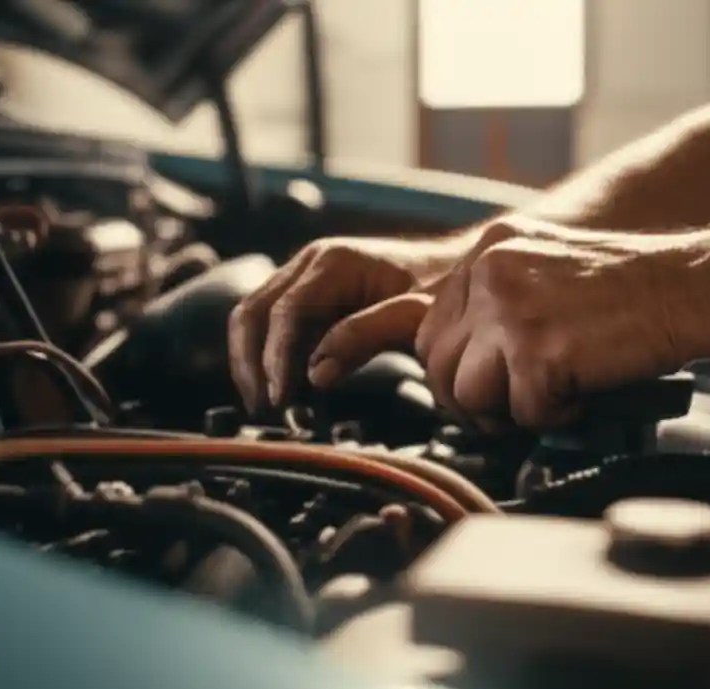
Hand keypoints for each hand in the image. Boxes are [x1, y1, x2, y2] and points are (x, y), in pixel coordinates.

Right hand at [227, 236, 462, 413]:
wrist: (458, 265)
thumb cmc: (443, 288)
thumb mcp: (413, 314)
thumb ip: (365, 339)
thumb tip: (315, 375)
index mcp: (335, 261)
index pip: (286, 312)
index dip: (276, 358)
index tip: (280, 399)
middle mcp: (311, 263)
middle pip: (254, 311)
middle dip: (250, 362)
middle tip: (264, 407)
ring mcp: (306, 276)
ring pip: (254, 317)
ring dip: (253, 362)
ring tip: (269, 404)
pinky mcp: (310, 295)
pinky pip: (273, 325)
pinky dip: (269, 357)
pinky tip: (284, 389)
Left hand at [312, 218, 693, 428]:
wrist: (688, 286)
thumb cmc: (629, 288)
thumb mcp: (544, 267)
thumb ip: (497, 302)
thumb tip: (460, 367)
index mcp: (488, 252)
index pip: (431, 331)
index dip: (456, 371)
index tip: (487, 386)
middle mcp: (491, 275)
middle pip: (438, 366)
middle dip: (471, 401)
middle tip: (512, 409)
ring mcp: (512, 312)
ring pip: (468, 395)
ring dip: (509, 411)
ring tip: (551, 397)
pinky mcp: (539, 352)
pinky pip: (522, 413)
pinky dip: (554, 416)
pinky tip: (583, 393)